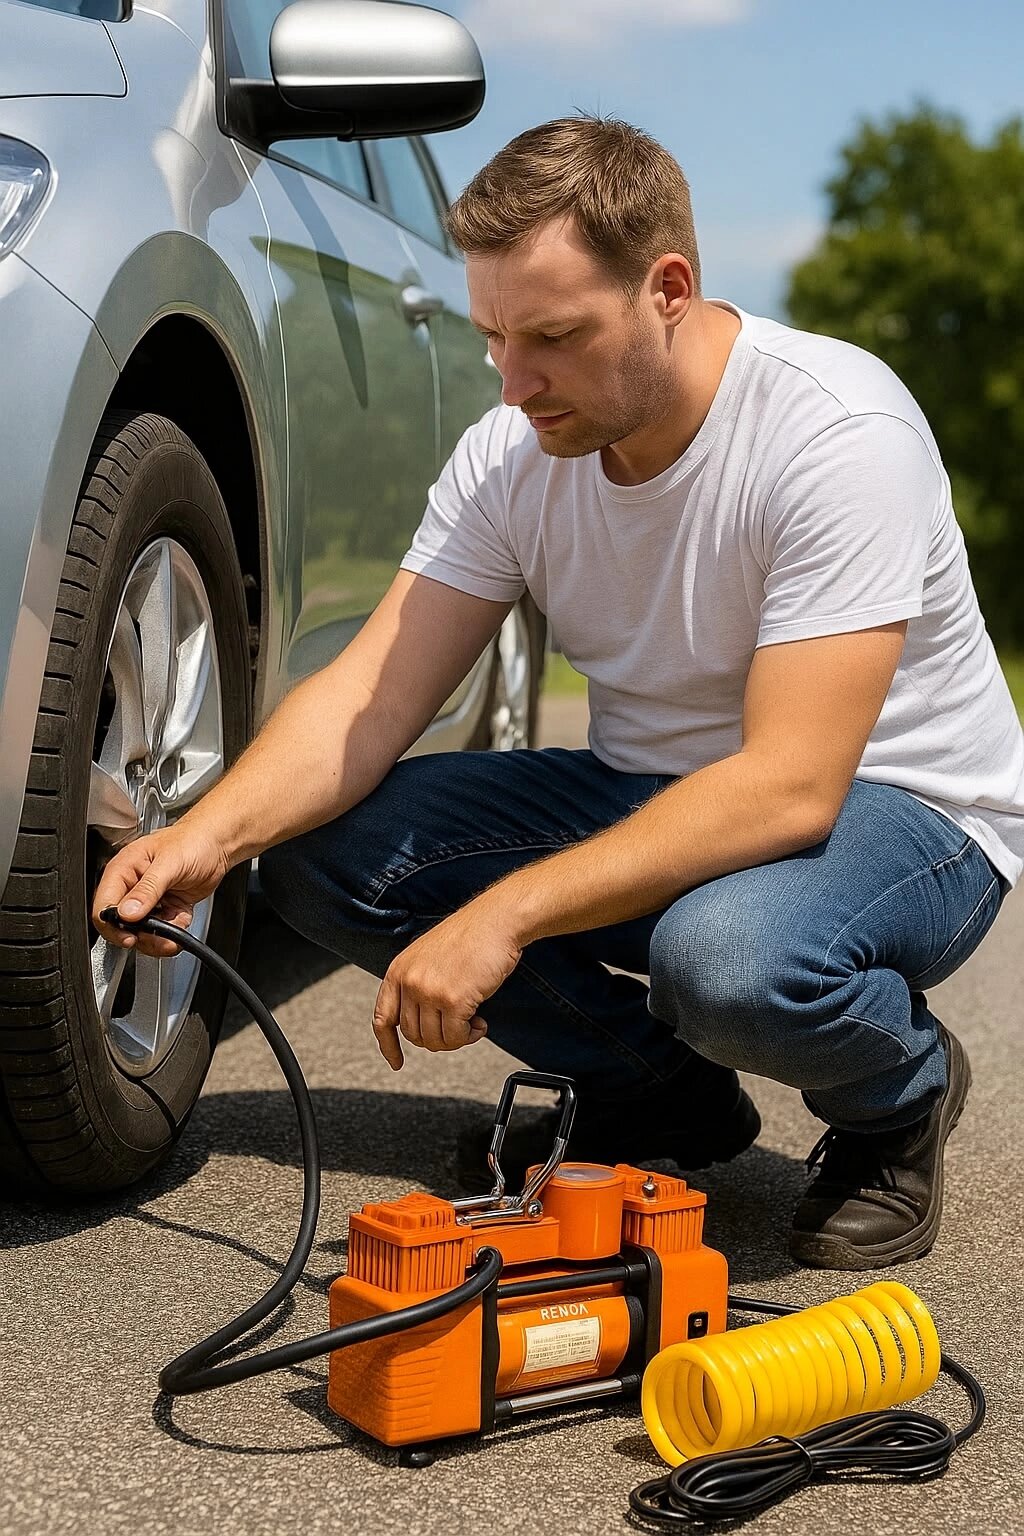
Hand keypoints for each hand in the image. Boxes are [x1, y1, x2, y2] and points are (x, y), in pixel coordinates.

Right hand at [92, 823, 231, 958]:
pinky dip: (174, 931)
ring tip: (173, 932)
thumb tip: (127, 913)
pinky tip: (182, 919)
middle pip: (122, 924)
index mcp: (123, 869)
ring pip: (143, 930)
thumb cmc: (193, 840)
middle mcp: (133, 886)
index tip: (129, 937)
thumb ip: (148, 889)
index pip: (104, 905)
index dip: (112, 925)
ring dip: (159, 937)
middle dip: (140, 935)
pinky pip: (164, 928)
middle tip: (157, 938)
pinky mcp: (167, 906)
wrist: (217, 843)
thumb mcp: (169, 864)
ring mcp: (150, 898)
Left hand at [372, 900, 522, 1069]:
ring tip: (472, 1024)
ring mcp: (429, 991)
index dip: (388, 1045)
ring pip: (434, 1040)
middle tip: (457, 1029)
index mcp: (398, 970)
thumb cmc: (470, 937)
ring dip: (456, 1039)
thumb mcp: (428, 958)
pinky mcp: (454, 1000)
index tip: (396, 1062)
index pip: (382, 1018)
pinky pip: (456, 1037)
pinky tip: (480, 1024)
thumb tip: (422, 1025)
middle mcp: (409, 981)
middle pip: (413, 1034)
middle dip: (436, 1039)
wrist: (496, 920)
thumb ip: (417, 986)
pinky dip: (469, 1036)